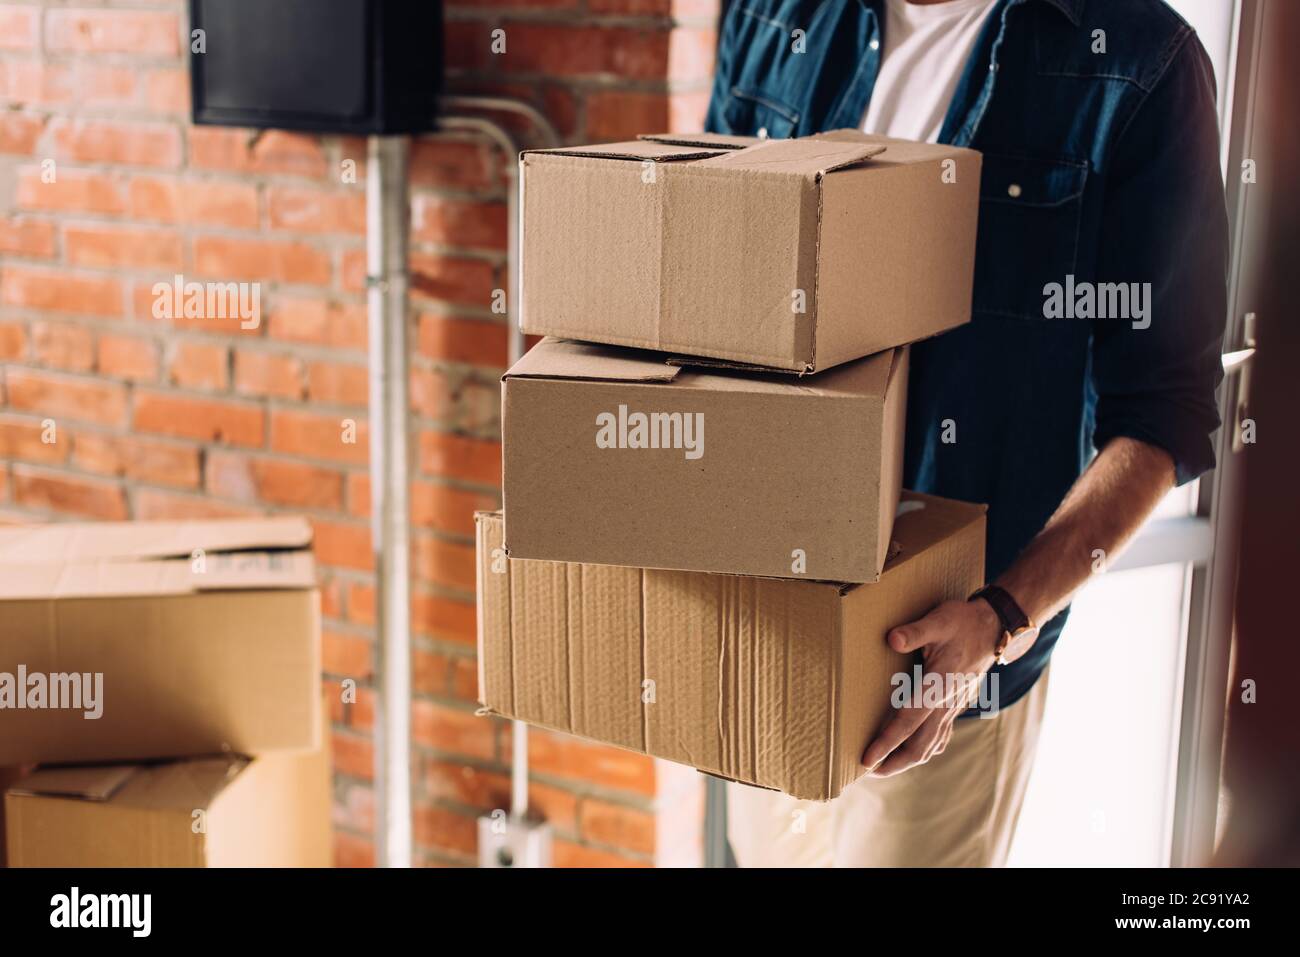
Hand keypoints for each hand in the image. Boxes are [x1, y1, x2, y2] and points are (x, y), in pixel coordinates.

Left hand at [860, 598, 1002, 776]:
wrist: (995, 628)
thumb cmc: (963, 622)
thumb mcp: (939, 620)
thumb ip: (915, 631)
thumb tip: (891, 639)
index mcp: (938, 685)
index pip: (908, 720)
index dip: (887, 742)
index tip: (867, 759)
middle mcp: (946, 702)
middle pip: (920, 745)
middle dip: (894, 762)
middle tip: (869, 771)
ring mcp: (953, 706)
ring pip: (931, 744)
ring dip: (908, 759)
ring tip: (885, 767)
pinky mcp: (957, 705)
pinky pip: (941, 736)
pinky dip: (926, 749)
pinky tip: (916, 751)